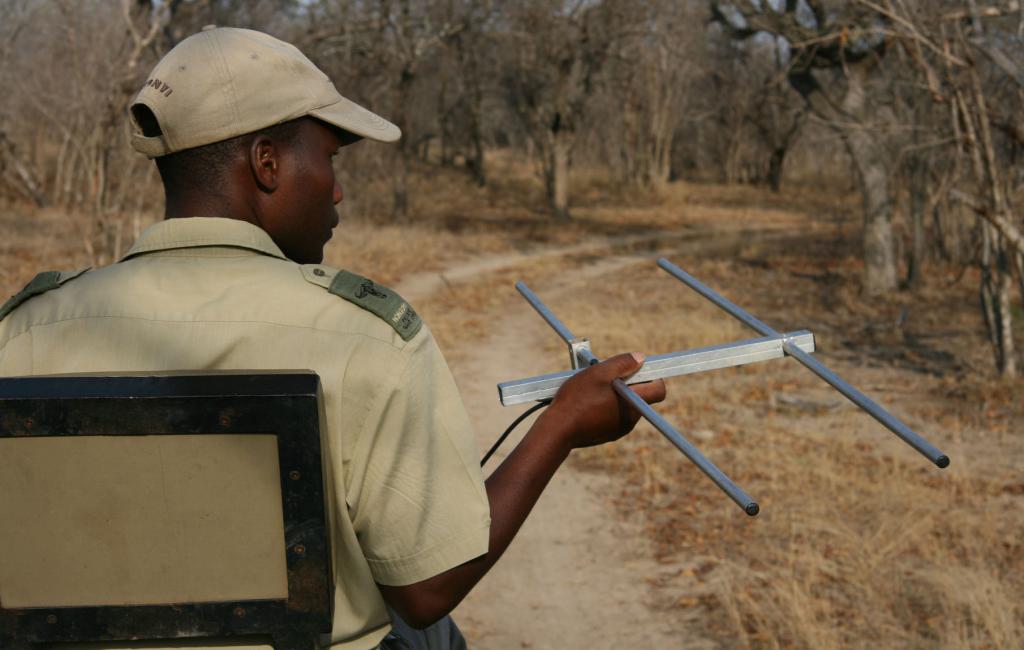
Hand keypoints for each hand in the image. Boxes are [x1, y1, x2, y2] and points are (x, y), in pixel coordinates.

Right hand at [542, 352, 666, 449]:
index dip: (653, 376)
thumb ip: (622, 363)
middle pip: (640, 396)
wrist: (557, 430)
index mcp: (633, 402)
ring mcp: (619, 429)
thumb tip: (640, 358)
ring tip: (593, 387)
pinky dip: (605, 406)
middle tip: (607, 375)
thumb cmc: (577, 399)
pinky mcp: (606, 435)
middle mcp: (631, 419)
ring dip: (614, 394)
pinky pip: (612, 416)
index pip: (659, 390)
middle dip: (628, 383)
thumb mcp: (599, 372)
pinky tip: (587, 401)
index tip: (636, 369)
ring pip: (625, 405)